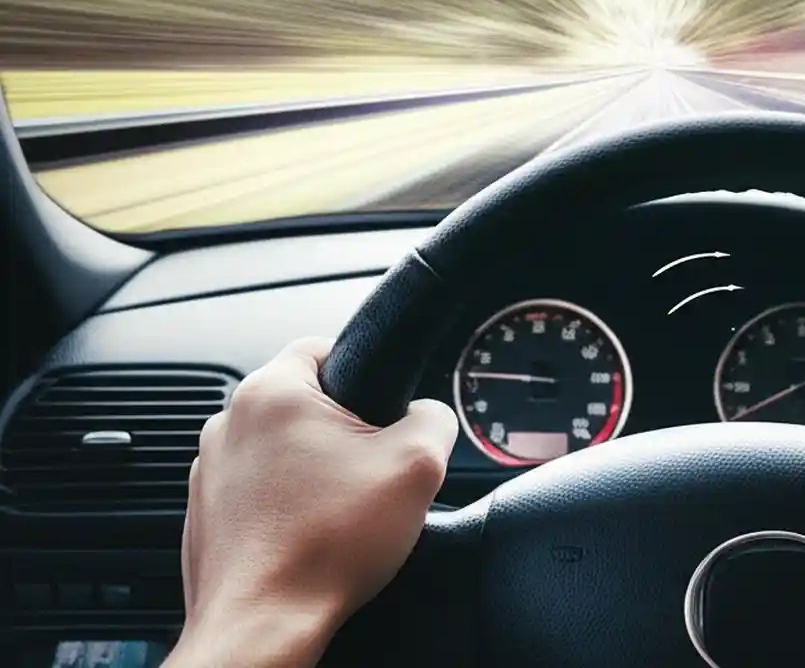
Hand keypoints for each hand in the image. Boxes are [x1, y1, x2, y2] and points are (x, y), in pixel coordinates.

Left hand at [165, 338, 457, 666]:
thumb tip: (428, 415)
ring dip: (312, 469)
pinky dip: (286, 505)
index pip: (325, 345)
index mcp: (272, 392)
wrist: (263, 625)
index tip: (383, 412)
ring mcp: (208, 469)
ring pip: (280, 448)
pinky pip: (258, 491)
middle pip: (304, 402)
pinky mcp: (205, 512)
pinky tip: (312, 535)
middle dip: (343, 431)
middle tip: (372, 470)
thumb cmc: (326, 547)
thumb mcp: (417, 466)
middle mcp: (228, 422)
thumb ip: (434, 419)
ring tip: (341, 511)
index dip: (366, 374)